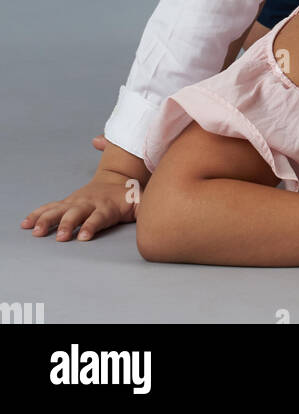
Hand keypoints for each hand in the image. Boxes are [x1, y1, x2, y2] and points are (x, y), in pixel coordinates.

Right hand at [21, 170, 142, 242]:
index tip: (83, 236)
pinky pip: (50, 208)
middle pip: (76, 214)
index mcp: (106, 206)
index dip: (91, 225)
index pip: (99, 217)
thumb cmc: (130, 196)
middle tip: (61, 237)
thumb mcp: (141, 200)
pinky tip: (26, 224)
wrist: (118, 179)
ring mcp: (76, 202)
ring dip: (48, 220)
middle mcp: (89, 203)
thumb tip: (155, 215)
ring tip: (36, 232)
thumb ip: (147, 207)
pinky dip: (38, 214)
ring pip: (60, 210)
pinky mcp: (68, 203)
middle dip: (67, 225)